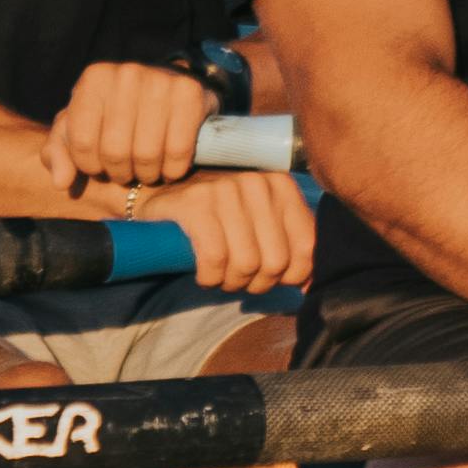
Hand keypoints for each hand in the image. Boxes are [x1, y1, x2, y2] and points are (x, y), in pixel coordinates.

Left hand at [52, 60, 215, 185]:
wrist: (167, 91)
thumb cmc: (114, 115)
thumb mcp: (79, 128)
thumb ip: (59, 153)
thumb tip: (61, 181)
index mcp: (94, 78)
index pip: (81, 142)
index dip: (89, 166)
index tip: (99, 166)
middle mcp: (126, 73)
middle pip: (115, 151)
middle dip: (119, 173)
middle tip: (126, 172)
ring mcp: (160, 80)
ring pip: (147, 154)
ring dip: (146, 175)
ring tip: (146, 171)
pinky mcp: (190, 93)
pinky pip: (178, 151)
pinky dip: (172, 171)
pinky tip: (168, 168)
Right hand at [52, 159, 316, 293]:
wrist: (158, 192)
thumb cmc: (215, 215)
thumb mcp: (257, 220)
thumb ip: (288, 246)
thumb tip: (309, 286)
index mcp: (280, 184)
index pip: (305, 247)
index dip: (289, 276)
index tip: (268, 277)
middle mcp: (256, 181)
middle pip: (275, 262)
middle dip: (256, 283)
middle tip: (238, 280)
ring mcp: (225, 189)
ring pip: (246, 264)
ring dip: (231, 282)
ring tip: (220, 276)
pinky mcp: (195, 203)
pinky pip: (215, 260)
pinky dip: (210, 277)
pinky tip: (204, 274)